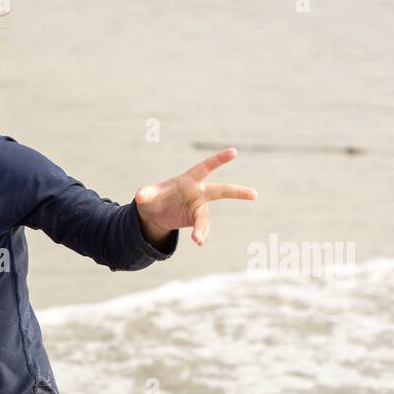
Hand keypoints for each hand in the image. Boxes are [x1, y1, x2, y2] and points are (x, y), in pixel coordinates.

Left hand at [134, 147, 257, 246]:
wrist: (154, 213)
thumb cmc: (153, 197)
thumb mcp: (147, 195)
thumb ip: (146, 194)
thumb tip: (139, 196)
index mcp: (189, 180)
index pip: (206, 167)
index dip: (219, 159)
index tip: (233, 152)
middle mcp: (198, 192)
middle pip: (221, 191)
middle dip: (237, 192)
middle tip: (254, 194)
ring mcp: (198, 207)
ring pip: (205, 217)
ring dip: (202, 227)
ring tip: (197, 239)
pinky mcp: (195, 220)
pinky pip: (201, 228)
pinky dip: (200, 234)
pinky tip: (198, 241)